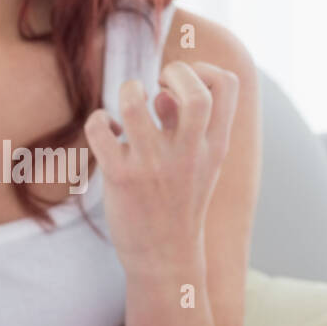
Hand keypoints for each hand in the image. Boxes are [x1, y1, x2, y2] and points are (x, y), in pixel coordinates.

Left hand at [83, 61, 239, 275]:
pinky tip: (107, 131)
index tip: (179, 85)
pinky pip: (100, 128)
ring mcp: (153, 165)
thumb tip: (163, 92)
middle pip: (195, 94)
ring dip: (128, 91)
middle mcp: (189, 153)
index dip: (200, 69)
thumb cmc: (179, 200)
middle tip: (157, 86)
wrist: (165, 256)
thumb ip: (185, 125)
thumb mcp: (198, 163)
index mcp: (214, 145)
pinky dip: (99, 120)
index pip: (227, 85)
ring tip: (128, 106)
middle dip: (173, 72)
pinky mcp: (120, 177)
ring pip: (135, 104)